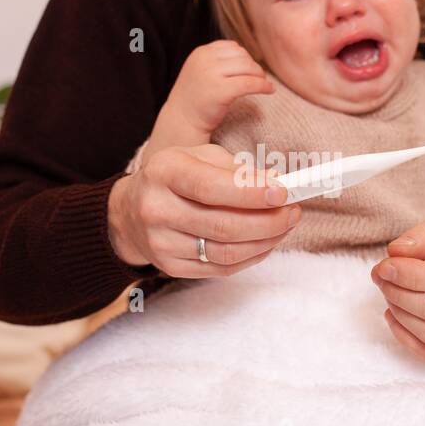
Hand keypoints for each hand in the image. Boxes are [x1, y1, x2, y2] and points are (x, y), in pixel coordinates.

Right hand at [108, 142, 300, 277]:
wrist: (130, 213)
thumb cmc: (175, 178)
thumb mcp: (198, 157)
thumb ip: (236, 170)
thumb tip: (276, 187)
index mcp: (164, 172)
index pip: (211, 187)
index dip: (251, 193)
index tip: (283, 193)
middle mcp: (157, 209)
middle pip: (224, 225)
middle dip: (268, 221)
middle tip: (293, 212)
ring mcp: (161, 243)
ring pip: (226, 252)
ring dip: (265, 241)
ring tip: (284, 226)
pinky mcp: (170, 267)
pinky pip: (221, 268)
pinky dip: (251, 256)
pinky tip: (265, 242)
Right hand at [155, 40, 275, 148]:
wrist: (182, 120)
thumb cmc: (196, 97)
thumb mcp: (201, 70)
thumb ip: (218, 60)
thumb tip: (247, 56)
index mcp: (201, 53)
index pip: (232, 47)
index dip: (245, 58)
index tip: (249, 70)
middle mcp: (205, 60)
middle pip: (242, 56)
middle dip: (254, 67)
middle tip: (260, 79)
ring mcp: (211, 75)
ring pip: (247, 68)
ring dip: (260, 75)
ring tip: (263, 84)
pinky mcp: (220, 91)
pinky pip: (249, 83)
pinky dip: (263, 86)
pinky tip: (269, 90)